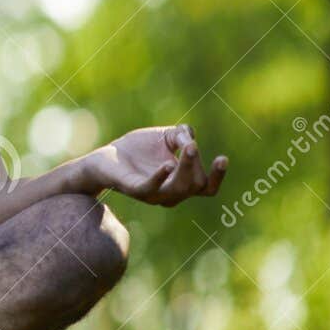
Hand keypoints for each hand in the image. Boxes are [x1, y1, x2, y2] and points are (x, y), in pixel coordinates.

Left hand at [85, 123, 226, 206]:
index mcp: (181, 183)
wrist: (106, 155)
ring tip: (189, 148)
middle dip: (196, 164)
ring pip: (179, 189)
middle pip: (196, 185)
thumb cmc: (138, 148)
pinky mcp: (134, 189)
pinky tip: (168, 164)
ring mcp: (153, 194)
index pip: (207, 188)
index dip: (218, 176)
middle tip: (190, 145)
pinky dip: (161, 176)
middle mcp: (170, 193)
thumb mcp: (165, 136)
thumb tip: (191, 140)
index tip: (223, 158)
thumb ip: (182, 135)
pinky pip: (151, 188)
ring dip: (187, 168)